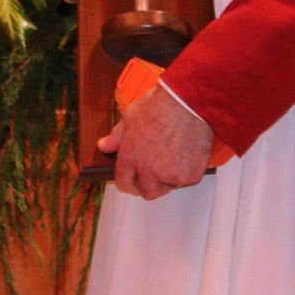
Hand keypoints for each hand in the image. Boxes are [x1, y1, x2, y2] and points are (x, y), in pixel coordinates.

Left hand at [97, 85, 214, 198]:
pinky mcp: (189, 176)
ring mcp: (169, 175)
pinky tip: (188, 153)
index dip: (130, 182)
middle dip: (151, 184)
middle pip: (146, 192)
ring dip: (170, 179)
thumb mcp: (131, 116)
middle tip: (159, 170)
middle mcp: (147, 169)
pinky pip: (187, 181)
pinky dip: (188, 171)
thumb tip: (104, 145)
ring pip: (168, 187)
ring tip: (175, 156)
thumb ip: (116, 136)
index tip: (136, 180)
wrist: (189, 102)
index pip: (124, 182)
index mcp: (130, 156)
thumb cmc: (161, 104)